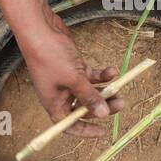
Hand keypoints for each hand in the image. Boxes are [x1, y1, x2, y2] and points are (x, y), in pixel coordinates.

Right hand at [20, 7, 122, 135]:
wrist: (40, 29)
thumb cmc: (50, 57)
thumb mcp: (73, 80)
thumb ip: (89, 97)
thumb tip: (104, 115)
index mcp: (54, 104)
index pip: (69, 125)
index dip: (85, 130)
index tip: (102, 131)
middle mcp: (60, 95)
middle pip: (83, 108)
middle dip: (102, 106)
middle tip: (120, 103)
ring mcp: (67, 80)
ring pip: (90, 91)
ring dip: (105, 91)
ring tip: (120, 88)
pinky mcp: (73, 67)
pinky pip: (91, 76)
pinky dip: (102, 75)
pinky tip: (112, 71)